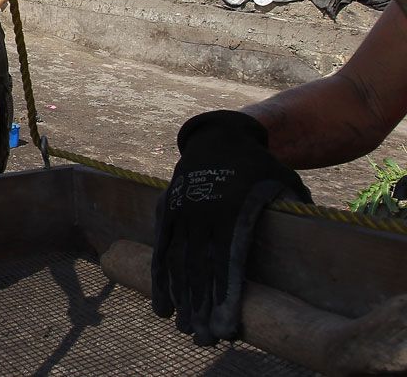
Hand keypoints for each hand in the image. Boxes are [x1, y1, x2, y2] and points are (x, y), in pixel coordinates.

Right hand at [151, 110, 311, 345]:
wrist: (219, 136)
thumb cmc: (258, 165)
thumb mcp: (283, 181)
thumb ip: (293, 210)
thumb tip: (315, 242)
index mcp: (232, 210)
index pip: (227, 263)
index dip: (224, 298)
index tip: (225, 328)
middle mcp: (202, 213)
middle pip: (199, 269)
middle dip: (201, 307)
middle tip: (202, 339)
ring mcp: (182, 211)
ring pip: (178, 262)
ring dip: (179, 298)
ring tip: (181, 327)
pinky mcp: (167, 209)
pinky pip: (162, 248)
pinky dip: (160, 277)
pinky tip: (161, 304)